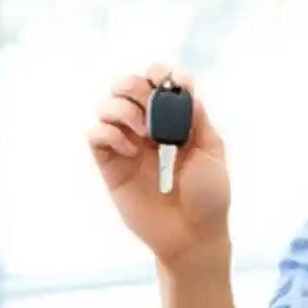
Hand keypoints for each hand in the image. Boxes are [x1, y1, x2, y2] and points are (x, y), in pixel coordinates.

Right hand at [87, 63, 230, 266]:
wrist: (193, 235)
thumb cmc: (209, 195)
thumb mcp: (212, 151)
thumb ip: (196, 118)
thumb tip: (182, 88)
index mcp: (177, 121)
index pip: (160, 83)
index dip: (159, 72)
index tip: (164, 77)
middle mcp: (149, 128)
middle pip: (127, 86)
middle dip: (133, 84)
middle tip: (147, 102)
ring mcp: (128, 145)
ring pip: (106, 106)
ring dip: (120, 108)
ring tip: (141, 131)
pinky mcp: (111, 166)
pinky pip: (95, 135)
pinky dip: (108, 133)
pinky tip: (129, 149)